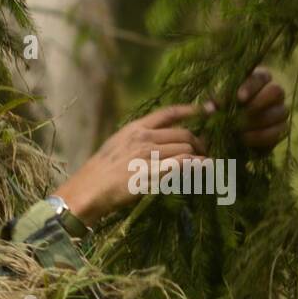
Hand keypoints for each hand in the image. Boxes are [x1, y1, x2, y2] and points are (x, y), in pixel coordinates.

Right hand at [53, 104, 205, 227]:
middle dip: (198, 142)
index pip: (168, 113)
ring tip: (203, 163)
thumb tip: (159, 139)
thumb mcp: (118, 144)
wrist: (90, 188)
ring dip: (198, 156)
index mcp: (135, 128)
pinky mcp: (153, 173)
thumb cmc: (101, 170)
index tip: (208, 109)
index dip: (191, 109)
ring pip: (185, 149)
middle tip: (204, 152)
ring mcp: (149, 155)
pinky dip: (197, 164)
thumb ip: (139, 138)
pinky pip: (182, 164)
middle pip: (183, 133)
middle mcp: (144, 138)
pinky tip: (205, 167)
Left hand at [205, 66, 288, 152]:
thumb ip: (213, 105)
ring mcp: (281, 111)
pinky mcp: (282, 130)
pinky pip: (279, 132)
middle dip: (258, 103)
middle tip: (240, 116)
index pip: (262, 76)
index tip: (239, 98)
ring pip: (280, 112)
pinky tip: (245, 139)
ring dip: (258, 122)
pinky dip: (262, 136)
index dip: (251, 86)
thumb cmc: (222, 112)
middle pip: (276, 91)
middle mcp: (274, 93)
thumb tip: (210, 108)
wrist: (229, 136)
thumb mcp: (215, 107)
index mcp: (259, 79)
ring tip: (239, 130)